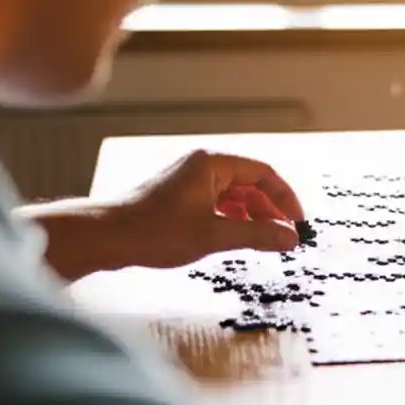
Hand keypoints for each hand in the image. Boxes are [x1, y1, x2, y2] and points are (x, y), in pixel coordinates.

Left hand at [26, 150, 305, 276]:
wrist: (107, 237)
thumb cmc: (154, 232)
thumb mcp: (213, 235)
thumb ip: (256, 235)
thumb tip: (290, 238)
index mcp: (211, 164)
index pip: (263, 172)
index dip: (285, 197)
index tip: (297, 222)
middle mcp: (201, 166)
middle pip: (249, 183)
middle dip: (270, 209)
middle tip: (285, 236)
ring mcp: (189, 181)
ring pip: (234, 195)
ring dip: (252, 216)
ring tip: (265, 241)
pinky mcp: (179, 198)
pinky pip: (217, 203)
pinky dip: (233, 219)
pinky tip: (237, 237)